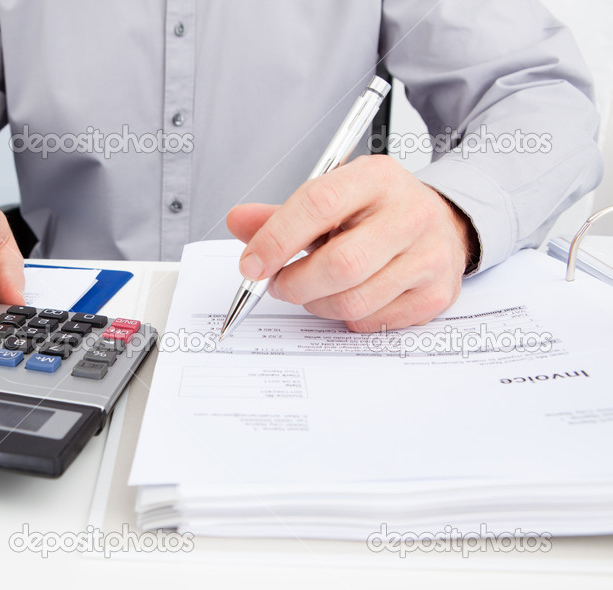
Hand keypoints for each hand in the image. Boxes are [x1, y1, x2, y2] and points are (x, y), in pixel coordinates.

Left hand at [227, 155, 474, 331]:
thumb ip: (282, 214)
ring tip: (313, 290)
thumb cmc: (376, 212)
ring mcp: (429, 256)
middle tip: (279, 285)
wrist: (440, 225)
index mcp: (377, 178)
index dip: (277, 239)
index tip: (252, 264)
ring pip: (354, 301)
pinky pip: (372, 321)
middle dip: (295, 283)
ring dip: (317, 304)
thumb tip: (238, 221)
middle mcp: (410, 214)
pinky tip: (349, 295)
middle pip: (341, 264)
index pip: (319, 204)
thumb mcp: (332, 198)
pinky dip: (347, 317)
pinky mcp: (436, 294)